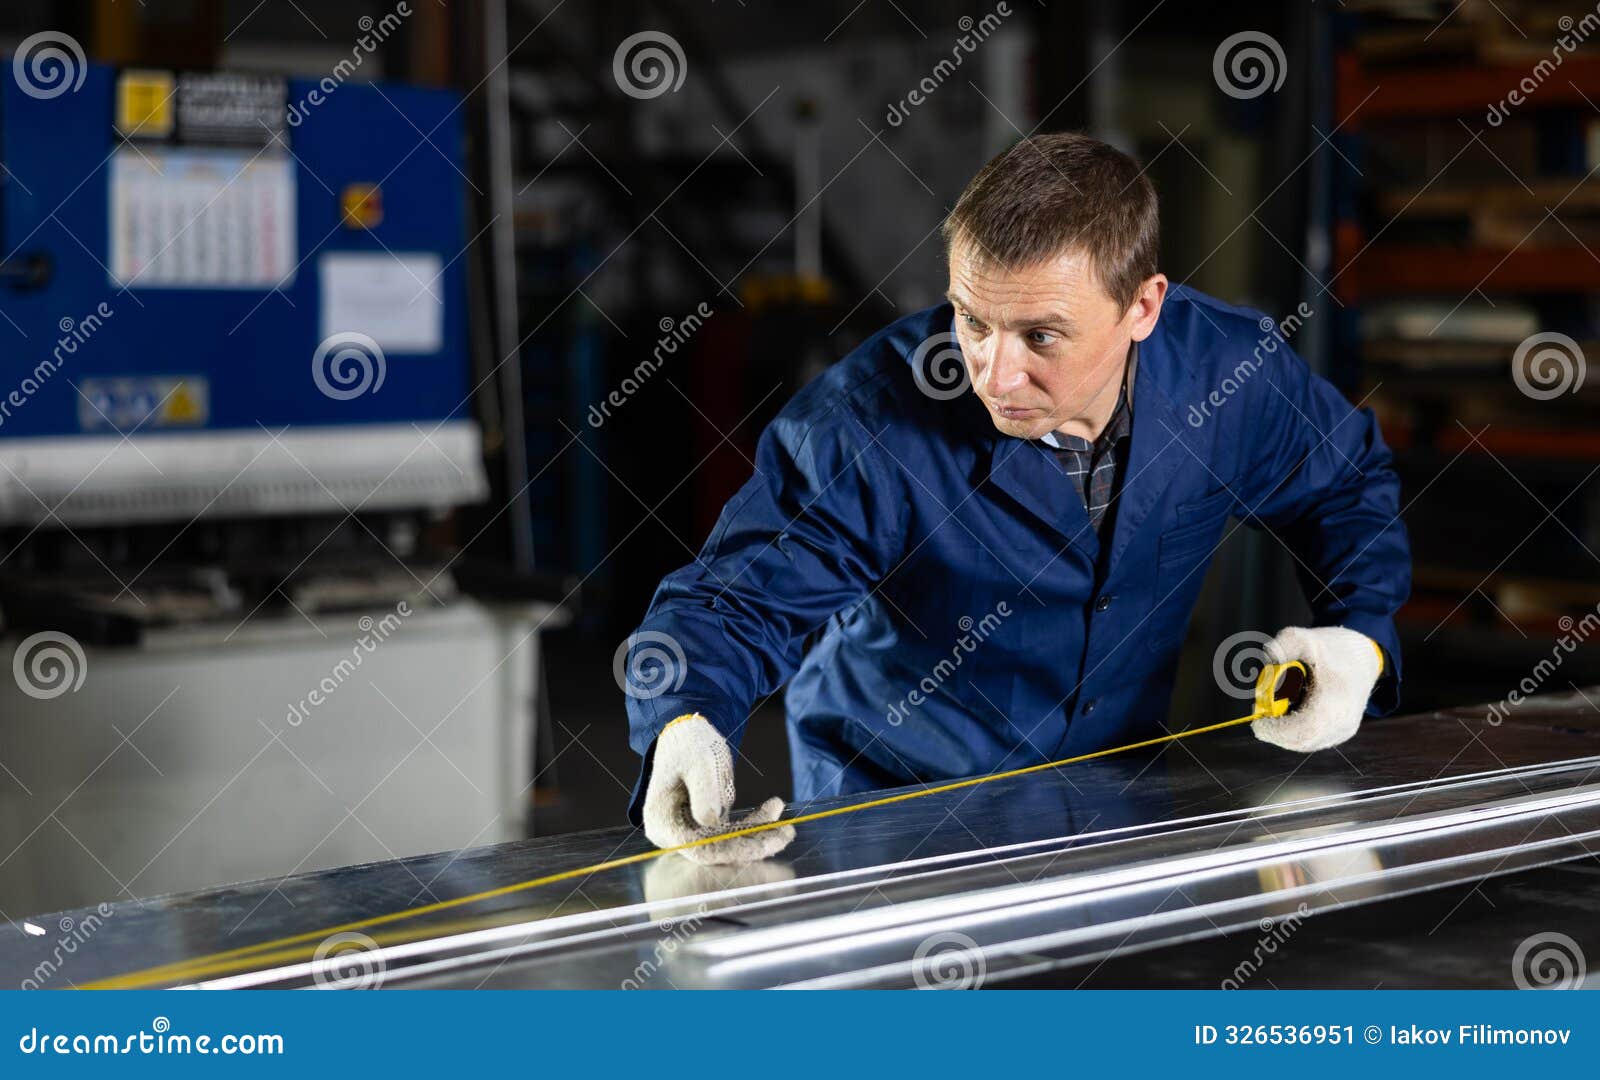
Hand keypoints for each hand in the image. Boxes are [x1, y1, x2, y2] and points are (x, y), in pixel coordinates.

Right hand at [642, 714, 795, 864]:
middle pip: (717, 851)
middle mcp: (672, 833)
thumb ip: (704, 790)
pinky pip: (731, 833)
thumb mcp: (699, 761)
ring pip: (728, 843)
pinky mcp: (703, 826)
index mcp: (663, 821)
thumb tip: (710, 821)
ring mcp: (687, 831)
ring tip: (782, 816)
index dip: (734, 850)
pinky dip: (754, 824)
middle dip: (754, 844)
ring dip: (759, 833)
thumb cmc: (690, 744)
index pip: (701, 849)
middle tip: (787, 833)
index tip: (765, 843)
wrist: (686, 734)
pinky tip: (773, 808)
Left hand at [1251, 626, 1382, 751]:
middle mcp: (1343, 723)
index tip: (1257, 722)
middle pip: (1301, 740)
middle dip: (1276, 730)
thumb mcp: (1305, 638)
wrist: (1363, 657)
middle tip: (1261, 716)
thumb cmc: (1332, 648)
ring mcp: (1343, 731)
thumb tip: (1267, 658)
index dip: (1276, 730)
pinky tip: (1290, 713)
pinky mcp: (1341, 733)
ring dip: (1284, 731)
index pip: (1303, 730)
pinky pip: (1313, 740)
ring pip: (1306, 743)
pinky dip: (1295, 731)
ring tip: (1276, 710)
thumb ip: (1283, 645)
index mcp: (1336, 702)